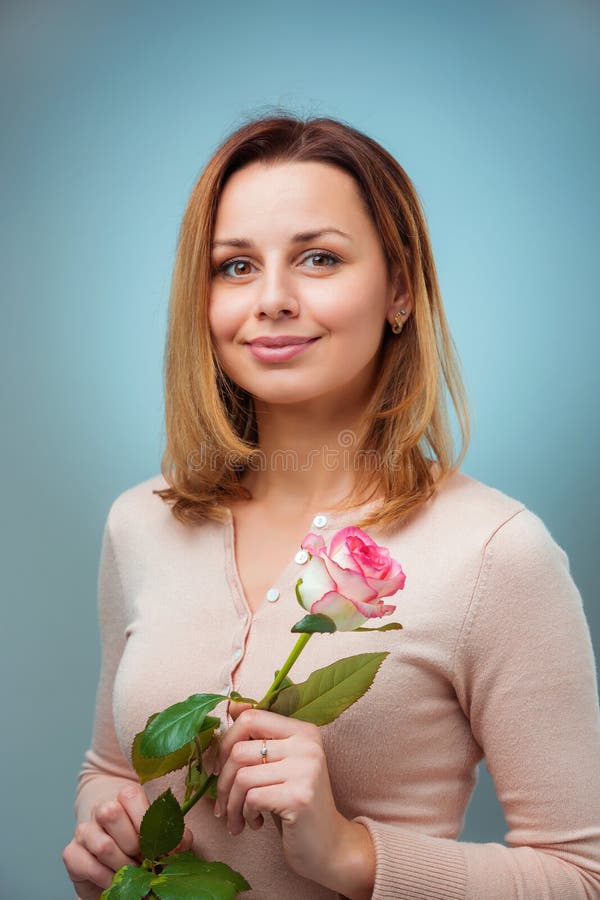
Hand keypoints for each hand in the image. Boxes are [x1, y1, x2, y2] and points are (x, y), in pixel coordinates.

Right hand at [62, 783, 192, 898]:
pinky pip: (87, 866)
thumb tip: (179, 844)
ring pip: (102, 845)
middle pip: (111, 814)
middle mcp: (101, 809)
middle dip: (134, 844)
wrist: (113, 857)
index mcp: (125, 796)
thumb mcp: (161, 835)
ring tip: (134, 873)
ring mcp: (84, 830)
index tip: (159, 843)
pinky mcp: (71, 853)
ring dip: (123, 865)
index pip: (131, 795)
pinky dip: (106, 878)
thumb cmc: (141, 841)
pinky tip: (116, 881)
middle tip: (145, 859)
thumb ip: (175, 836)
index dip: (146, 821)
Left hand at [215, 702, 349, 888]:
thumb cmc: (295, 804)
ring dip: (230, 803)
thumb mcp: (279, 765)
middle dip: (222, 780)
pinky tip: (252, 823)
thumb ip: (260, 738)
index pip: (251, 717)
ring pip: (241, 777)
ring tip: (236, 817)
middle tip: (223, 800)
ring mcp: (305, 770)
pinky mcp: (298, 797)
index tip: (222, 766)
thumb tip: (231, 705)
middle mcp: (307, 745)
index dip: (226, 741)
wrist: (329, 846)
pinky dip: (243, 814)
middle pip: (240, 749)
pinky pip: (251, 798)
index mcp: (303, 731)